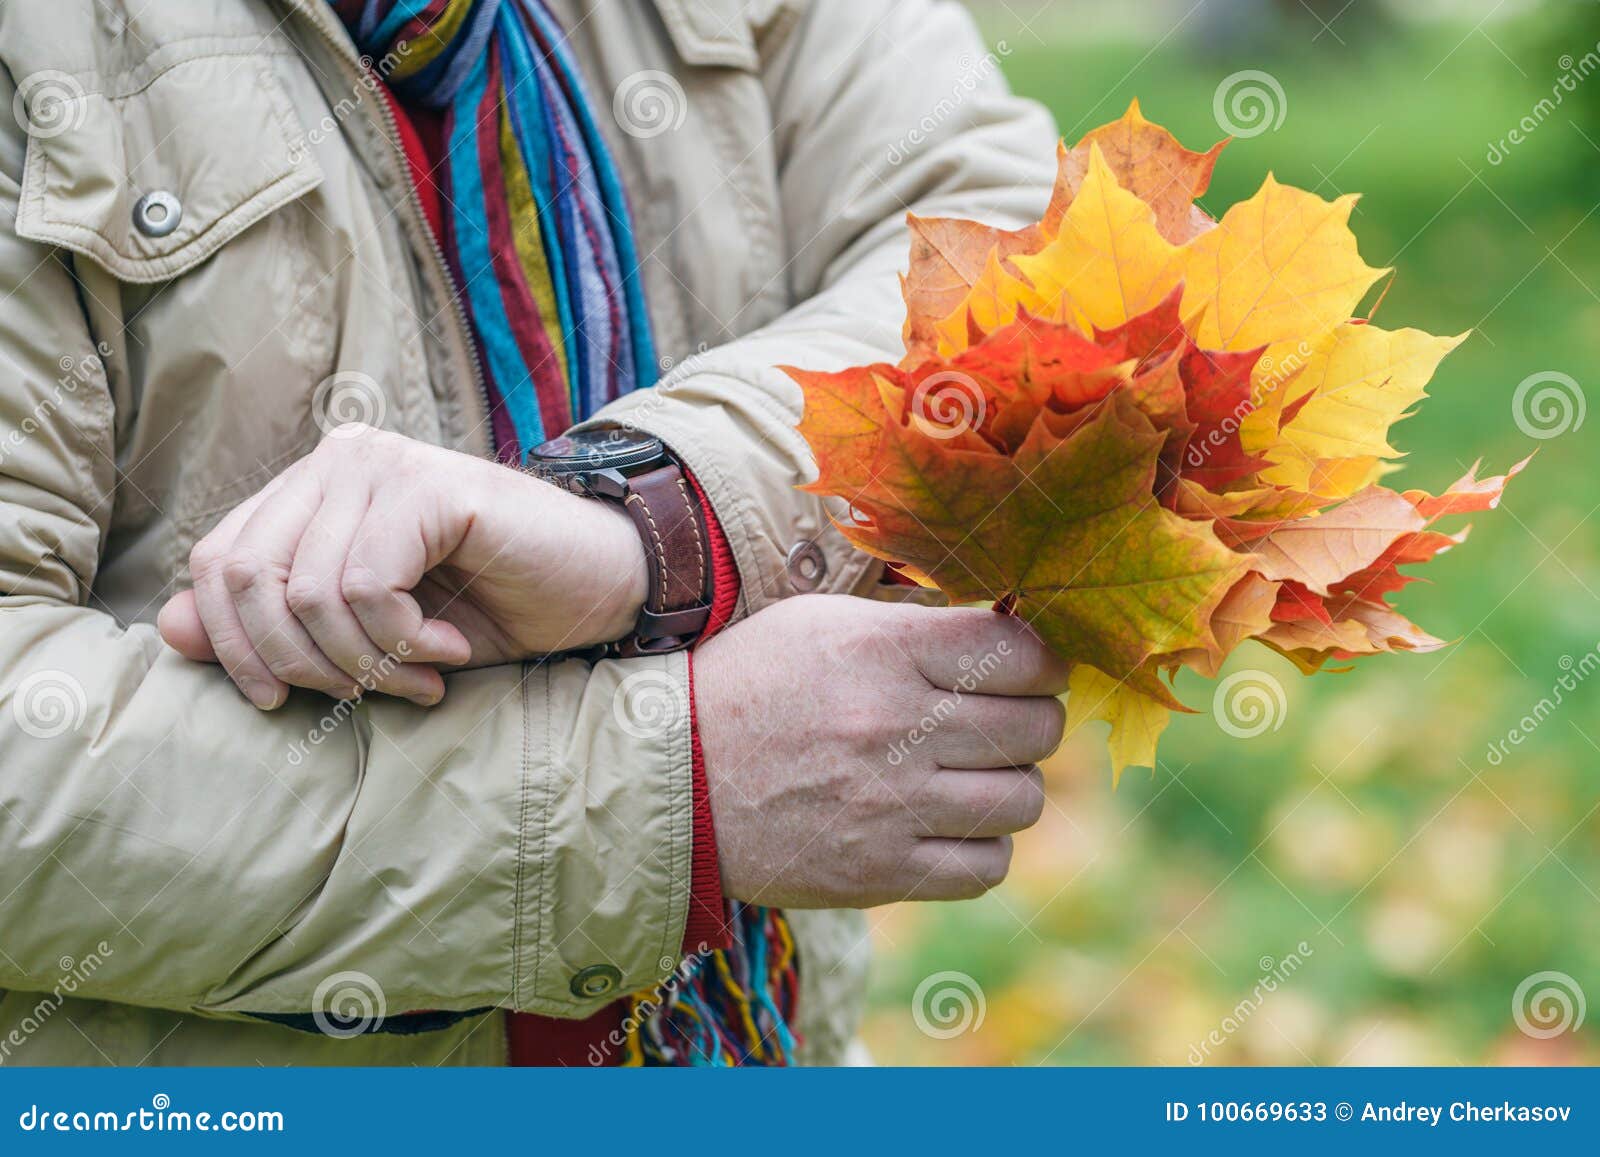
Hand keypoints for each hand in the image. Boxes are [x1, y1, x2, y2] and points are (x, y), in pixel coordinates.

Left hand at [157, 424, 646, 707]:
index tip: (280, 703)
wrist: (604, 584)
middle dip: (297, 663)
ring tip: (423, 677)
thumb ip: (273, 628)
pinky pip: (367, 587)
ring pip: (309, 592)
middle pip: (246, 576)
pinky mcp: (427, 485)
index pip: (216, 561)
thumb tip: (166, 631)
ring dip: (364, 662)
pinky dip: (402, 644)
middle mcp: (340, 457)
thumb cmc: (492, 610)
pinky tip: (450, 651)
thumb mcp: (369, 637)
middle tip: (369, 694)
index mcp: (315, 486)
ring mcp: (383, 462)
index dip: (230, 645)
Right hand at [693, 594, 1067, 907]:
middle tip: (1003, 720)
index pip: (1021, 654)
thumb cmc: (751, 684)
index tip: (1033, 668)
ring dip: (1010, 786)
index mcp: (884, 652)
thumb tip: (1010, 635)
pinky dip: (983, 847)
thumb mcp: (824, 625)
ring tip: (973, 775)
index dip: (1044, 661)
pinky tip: (951, 824)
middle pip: (1036, 728)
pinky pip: (987, 867)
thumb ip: (916, 628)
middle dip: (1033, 720)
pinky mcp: (880, 872)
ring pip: (1023, 800)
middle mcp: (895, 727)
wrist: (669, 778)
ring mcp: (891, 806)